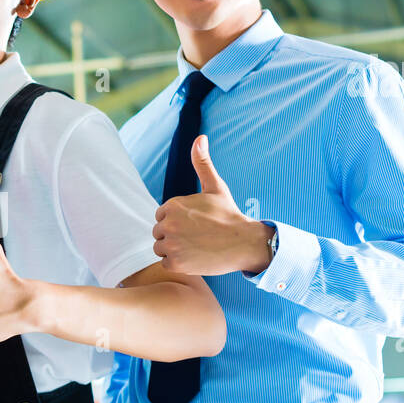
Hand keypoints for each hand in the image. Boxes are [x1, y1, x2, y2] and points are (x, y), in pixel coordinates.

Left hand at [153, 135, 273, 275]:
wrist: (244, 242)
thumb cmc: (228, 215)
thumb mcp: (215, 187)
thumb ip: (202, 163)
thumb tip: (200, 138)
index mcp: (172, 205)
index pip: (162, 216)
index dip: (177, 221)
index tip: (195, 224)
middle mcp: (168, 224)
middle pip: (159, 233)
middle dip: (174, 236)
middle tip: (197, 237)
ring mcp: (171, 244)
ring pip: (160, 248)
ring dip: (175, 250)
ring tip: (195, 247)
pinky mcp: (175, 263)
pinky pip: (166, 263)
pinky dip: (179, 263)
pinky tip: (195, 257)